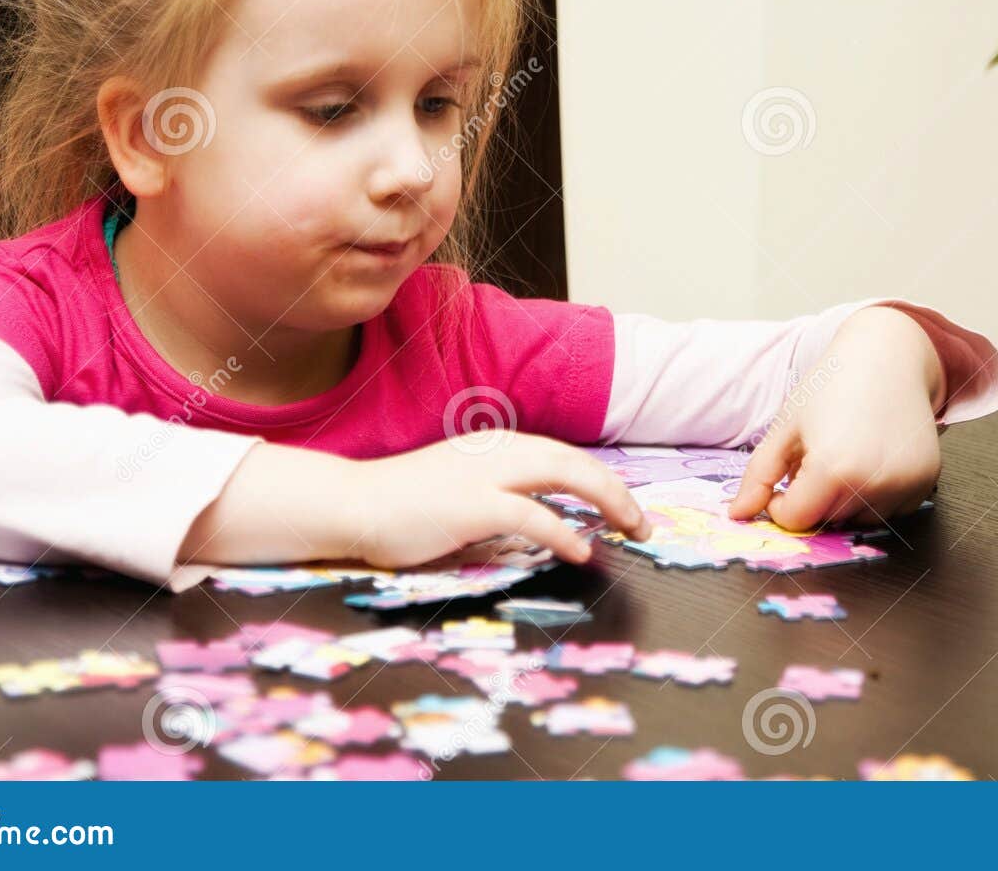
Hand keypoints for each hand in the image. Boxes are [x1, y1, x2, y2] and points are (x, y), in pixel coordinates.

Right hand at [348, 433, 651, 567]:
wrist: (353, 503)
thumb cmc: (402, 505)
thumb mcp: (460, 489)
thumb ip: (499, 496)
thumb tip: (539, 522)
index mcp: (496, 447)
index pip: (563, 457)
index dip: (600, 480)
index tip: (624, 508)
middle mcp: (497, 452)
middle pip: (574, 461)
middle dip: (617, 490)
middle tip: (644, 524)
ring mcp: (485, 475)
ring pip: (564, 474)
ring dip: (608, 502)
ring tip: (632, 529)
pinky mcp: (473, 505)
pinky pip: (532, 515)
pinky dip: (564, 533)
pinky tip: (582, 552)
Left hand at [727, 307, 944, 529]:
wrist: (887, 356)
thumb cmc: (831, 386)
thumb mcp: (785, 427)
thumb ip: (758, 476)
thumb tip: (738, 514)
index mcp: (832, 468)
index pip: (796, 519)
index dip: (783, 502)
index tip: (787, 475)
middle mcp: (873, 482)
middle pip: (828, 521)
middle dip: (814, 498)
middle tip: (819, 453)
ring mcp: (904, 484)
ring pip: (859, 520)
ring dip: (845, 500)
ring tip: (846, 453)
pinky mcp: (925, 481)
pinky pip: (890, 510)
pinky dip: (875, 495)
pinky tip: (871, 457)